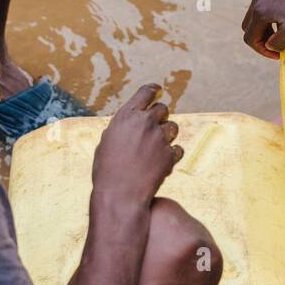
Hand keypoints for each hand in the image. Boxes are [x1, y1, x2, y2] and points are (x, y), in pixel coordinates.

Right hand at [92, 84, 181, 206]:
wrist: (119, 194)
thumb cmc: (107, 170)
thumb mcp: (107, 142)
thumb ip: (122, 128)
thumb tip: (130, 123)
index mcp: (126, 116)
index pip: (146, 92)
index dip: (153, 90)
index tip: (158, 90)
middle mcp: (145, 123)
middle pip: (163, 109)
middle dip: (160, 117)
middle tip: (154, 129)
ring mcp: (160, 138)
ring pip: (173, 128)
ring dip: (167, 136)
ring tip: (156, 149)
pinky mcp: (170, 154)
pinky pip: (177, 149)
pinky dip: (171, 155)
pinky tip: (161, 164)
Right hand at [241, 0, 284, 58]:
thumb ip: (278, 42)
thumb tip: (269, 46)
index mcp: (260, 11)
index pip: (250, 38)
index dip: (262, 50)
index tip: (277, 54)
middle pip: (249, 25)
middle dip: (261, 37)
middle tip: (277, 43)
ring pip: (257, 11)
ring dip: (266, 24)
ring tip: (283, 29)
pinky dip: (272, 10)